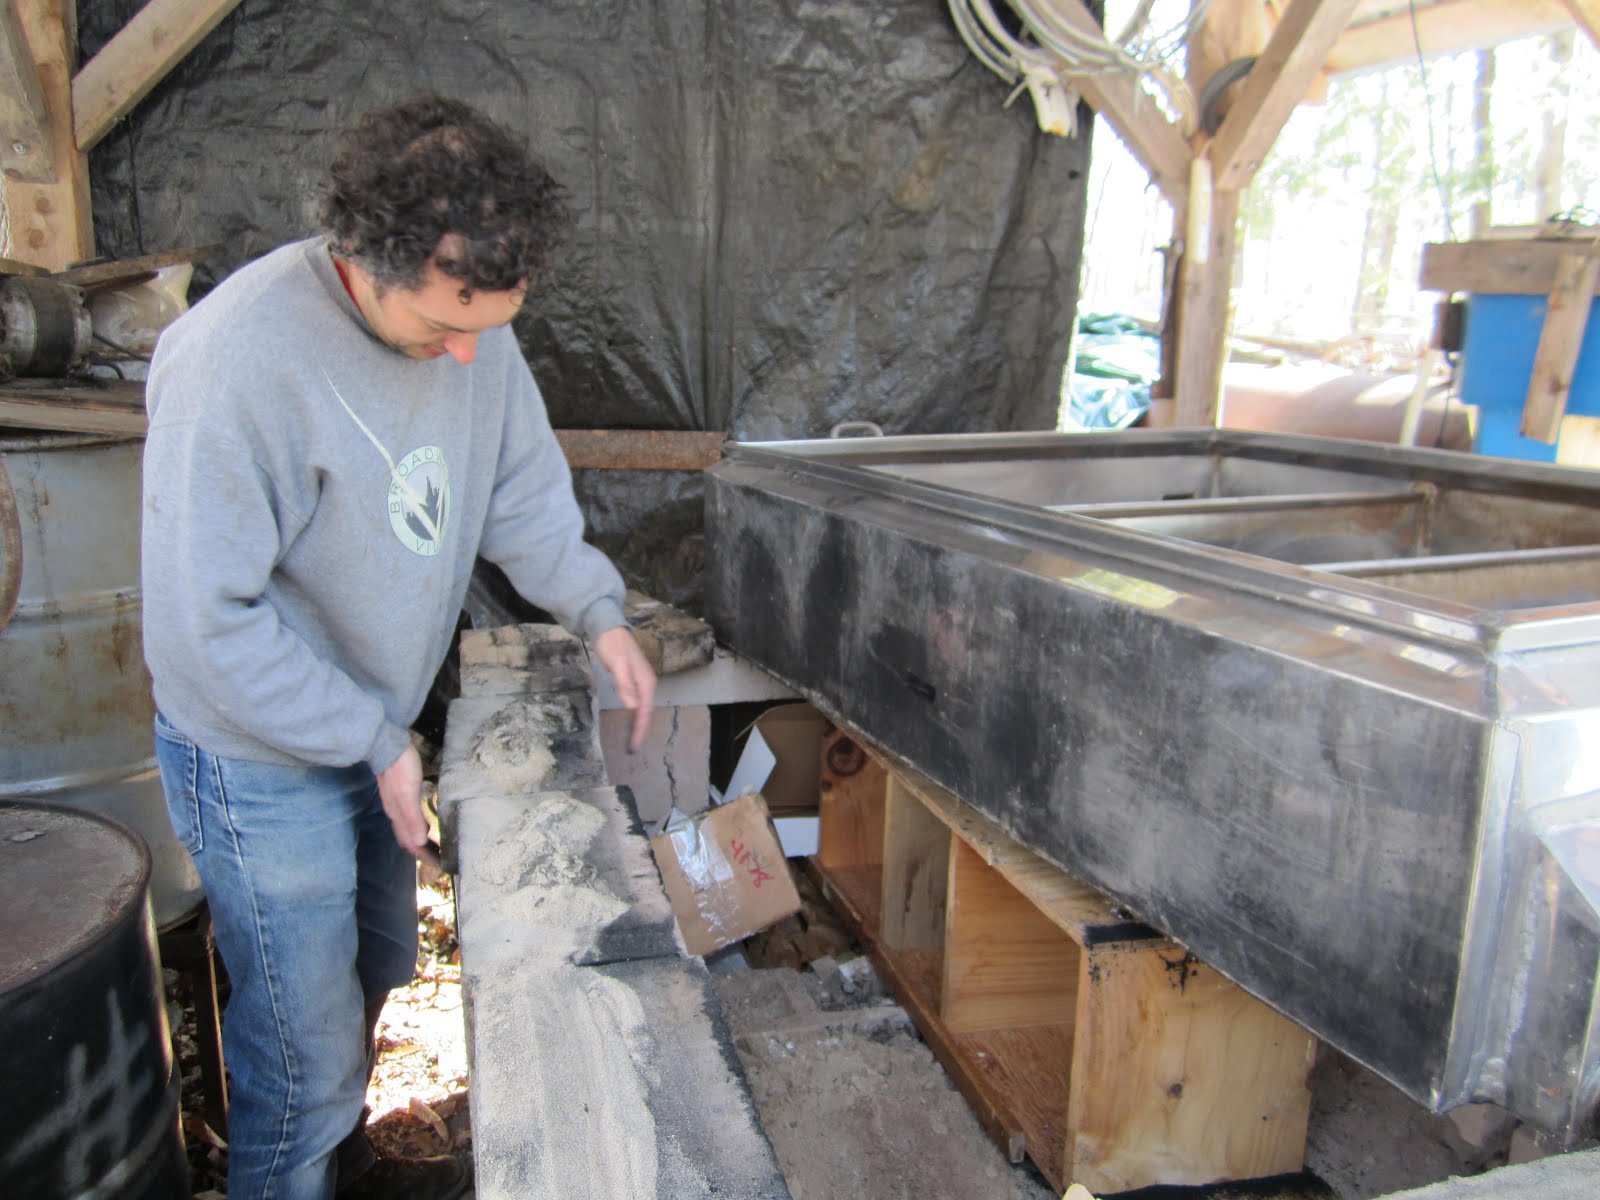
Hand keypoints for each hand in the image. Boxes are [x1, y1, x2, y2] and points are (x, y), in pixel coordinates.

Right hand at [376, 743, 429, 857]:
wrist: (387, 746)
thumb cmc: (399, 769)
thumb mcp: (408, 794)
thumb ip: (412, 818)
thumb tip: (418, 842)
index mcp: (398, 816)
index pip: (410, 843)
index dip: (423, 855)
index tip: (439, 865)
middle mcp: (396, 813)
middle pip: (408, 838)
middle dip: (422, 851)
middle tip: (439, 858)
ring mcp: (398, 803)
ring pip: (409, 828)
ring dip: (421, 839)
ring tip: (434, 844)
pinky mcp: (401, 793)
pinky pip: (411, 816)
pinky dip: (420, 824)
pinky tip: (426, 820)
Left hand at [593, 625, 656, 751]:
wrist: (607, 628)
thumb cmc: (612, 645)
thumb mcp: (618, 665)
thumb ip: (625, 685)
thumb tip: (633, 707)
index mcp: (645, 682)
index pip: (645, 711)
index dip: (640, 730)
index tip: (634, 745)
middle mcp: (646, 683)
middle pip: (646, 712)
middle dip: (640, 731)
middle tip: (632, 748)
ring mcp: (640, 682)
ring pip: (642, 708)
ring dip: (637, 724)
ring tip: (631, 740)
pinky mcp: (632, 680)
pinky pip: (636, 702)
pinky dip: (633, 715)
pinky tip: (628, 720)